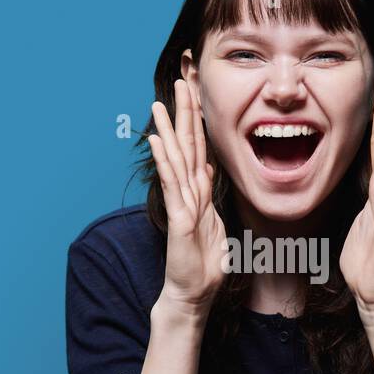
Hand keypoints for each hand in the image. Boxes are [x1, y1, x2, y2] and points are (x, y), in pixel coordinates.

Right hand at [148, 79, 227, 317]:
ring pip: (175, 159)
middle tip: (181, 79)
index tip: (196, 91)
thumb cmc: (203, 264)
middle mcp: (189, 192)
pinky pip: (173, 184)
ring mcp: (182, 204)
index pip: (200, 147)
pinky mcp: (179, 218)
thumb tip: (208, 169)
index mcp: (200, 191)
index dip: (198, 119)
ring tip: (159, 103)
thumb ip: (210, 195)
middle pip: (186, 144)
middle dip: (184, 112)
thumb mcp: (216, 222)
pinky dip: (166, 161)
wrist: (193, 294)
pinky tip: (158, 141)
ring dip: (168, 130)